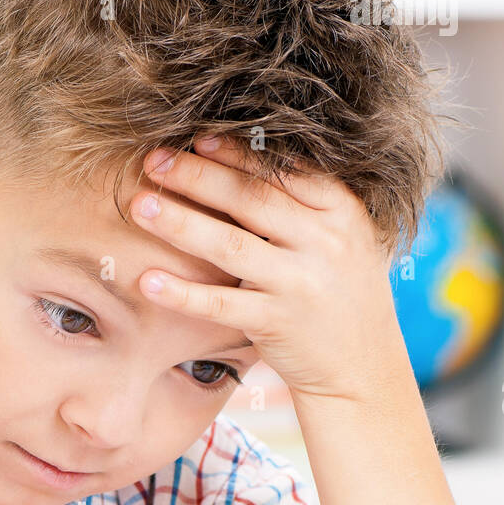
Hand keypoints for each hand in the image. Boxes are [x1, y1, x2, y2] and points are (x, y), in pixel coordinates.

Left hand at [130, 137, 406, 402]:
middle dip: (197, 176)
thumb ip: (306, 204)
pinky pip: (221, 304)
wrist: (362, 366)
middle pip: (250, 199)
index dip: (236, 152)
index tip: (195, 138)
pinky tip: (149, 280)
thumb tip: (244, 159)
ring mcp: (299, 285)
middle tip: (153, 161)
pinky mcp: (276, 323)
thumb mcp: (344, 239)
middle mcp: (323, 243)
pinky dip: (183, 293)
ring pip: (230, 246)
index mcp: (341, 212)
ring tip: (141, 205)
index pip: (282, 171)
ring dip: (181, 223)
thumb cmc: (343, 293)